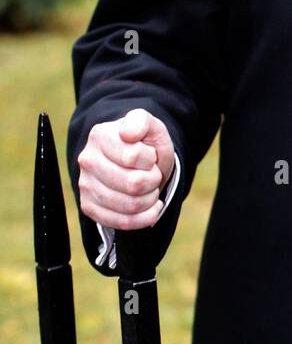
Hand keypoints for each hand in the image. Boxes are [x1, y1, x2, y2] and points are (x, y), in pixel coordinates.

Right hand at [77, 108, 174, 231]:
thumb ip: (141, 121)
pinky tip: (150, 207)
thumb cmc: (144, 144)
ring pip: (130, 205)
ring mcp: (85, 185)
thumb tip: (128, 133)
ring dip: (150, 199)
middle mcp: (87, 160)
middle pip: (134, 184)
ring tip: (149, 189)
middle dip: (153, 180)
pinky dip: (144, 218)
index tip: (149, 156)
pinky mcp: (89, 207)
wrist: (137, 163)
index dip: (150, 159)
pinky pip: (121, 222)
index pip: (134, 157)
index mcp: (100, 136)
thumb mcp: (150, 126)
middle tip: (152, 174)